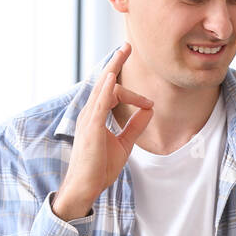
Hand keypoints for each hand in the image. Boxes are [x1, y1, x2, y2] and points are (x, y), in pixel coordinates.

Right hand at [54, 43, 154, 219]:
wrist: (86, 187)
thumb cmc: (99, 167)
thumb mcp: (124, 144)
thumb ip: (135, 126)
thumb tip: (149, 111)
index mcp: (96, 116)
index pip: (111, 92)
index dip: (130, 91)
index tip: (149, 102)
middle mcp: (90, 113)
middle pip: (105, 83)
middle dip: (116, 64)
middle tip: (128, 49)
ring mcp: (89, 119)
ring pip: (102, 88)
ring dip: (113, 69)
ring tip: (123, 51)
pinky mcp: (91, 128)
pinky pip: (99, 104)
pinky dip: (106, 90)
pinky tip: (112, 77)